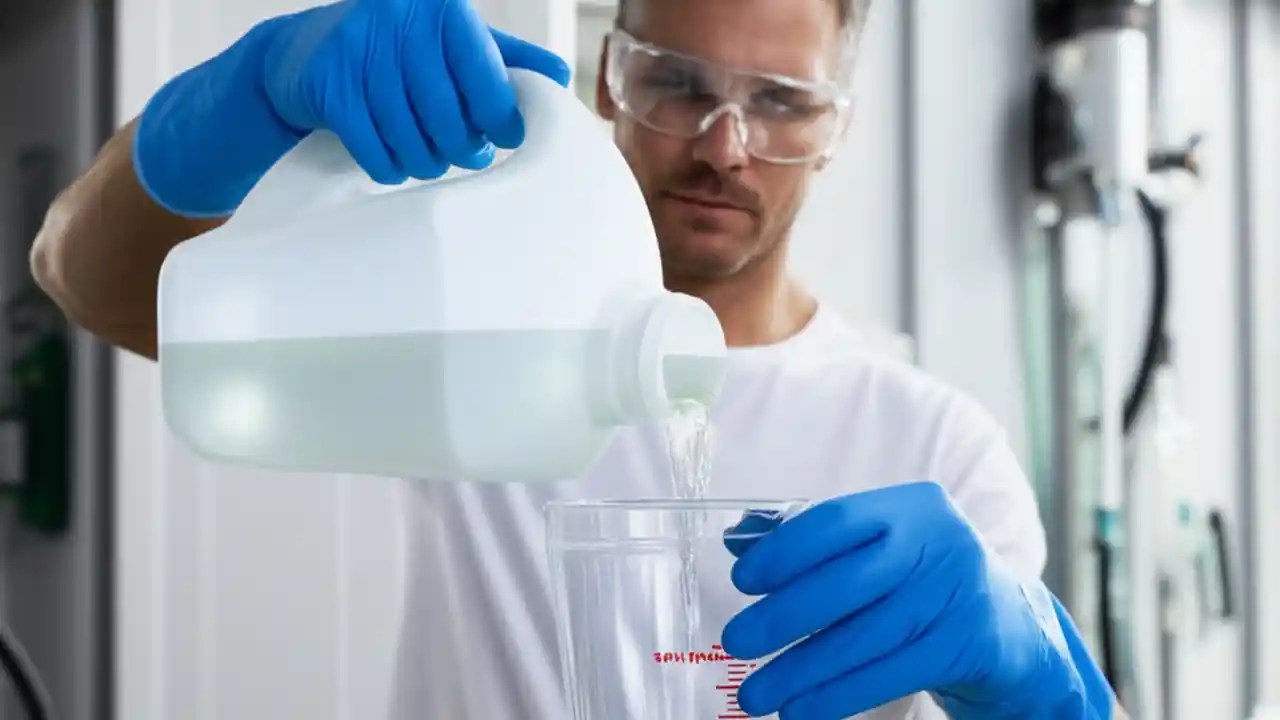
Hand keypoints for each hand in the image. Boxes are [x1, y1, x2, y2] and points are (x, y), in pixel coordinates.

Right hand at [134, 0, 570, 216]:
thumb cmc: (397, 53)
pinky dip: (389, 167)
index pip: (487, 81)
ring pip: (412, 137)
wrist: (302, 53)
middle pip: (450, 117)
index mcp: (443, 8)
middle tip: (467, 156)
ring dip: (426, 163)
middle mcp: (401, 17)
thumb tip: (560, 79)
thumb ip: (506, 59)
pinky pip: (375, 149)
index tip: (505, 138)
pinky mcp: (329, 85)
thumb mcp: (452, 45)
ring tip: (430, 160)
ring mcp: (360, 49)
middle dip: (463, 149)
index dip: (501, 120)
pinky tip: (394, 163)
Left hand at [720, 482, 1113, 718]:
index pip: (837, 520)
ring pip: (865, 637)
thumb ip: (814, 543)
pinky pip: (891, 673)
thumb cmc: (921, 580)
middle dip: (783, 616)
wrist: (1009, 627)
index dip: (785, 550)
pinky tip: (802, 710)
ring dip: (802, 670)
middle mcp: (939, 542)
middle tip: (735, 642)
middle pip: (848, 582)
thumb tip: (738, 542)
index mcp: (908, 507)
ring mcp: (959, 593)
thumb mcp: (880, 550)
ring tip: (756, 695)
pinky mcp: (970, 645)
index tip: (742, 580)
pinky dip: (839, 696)